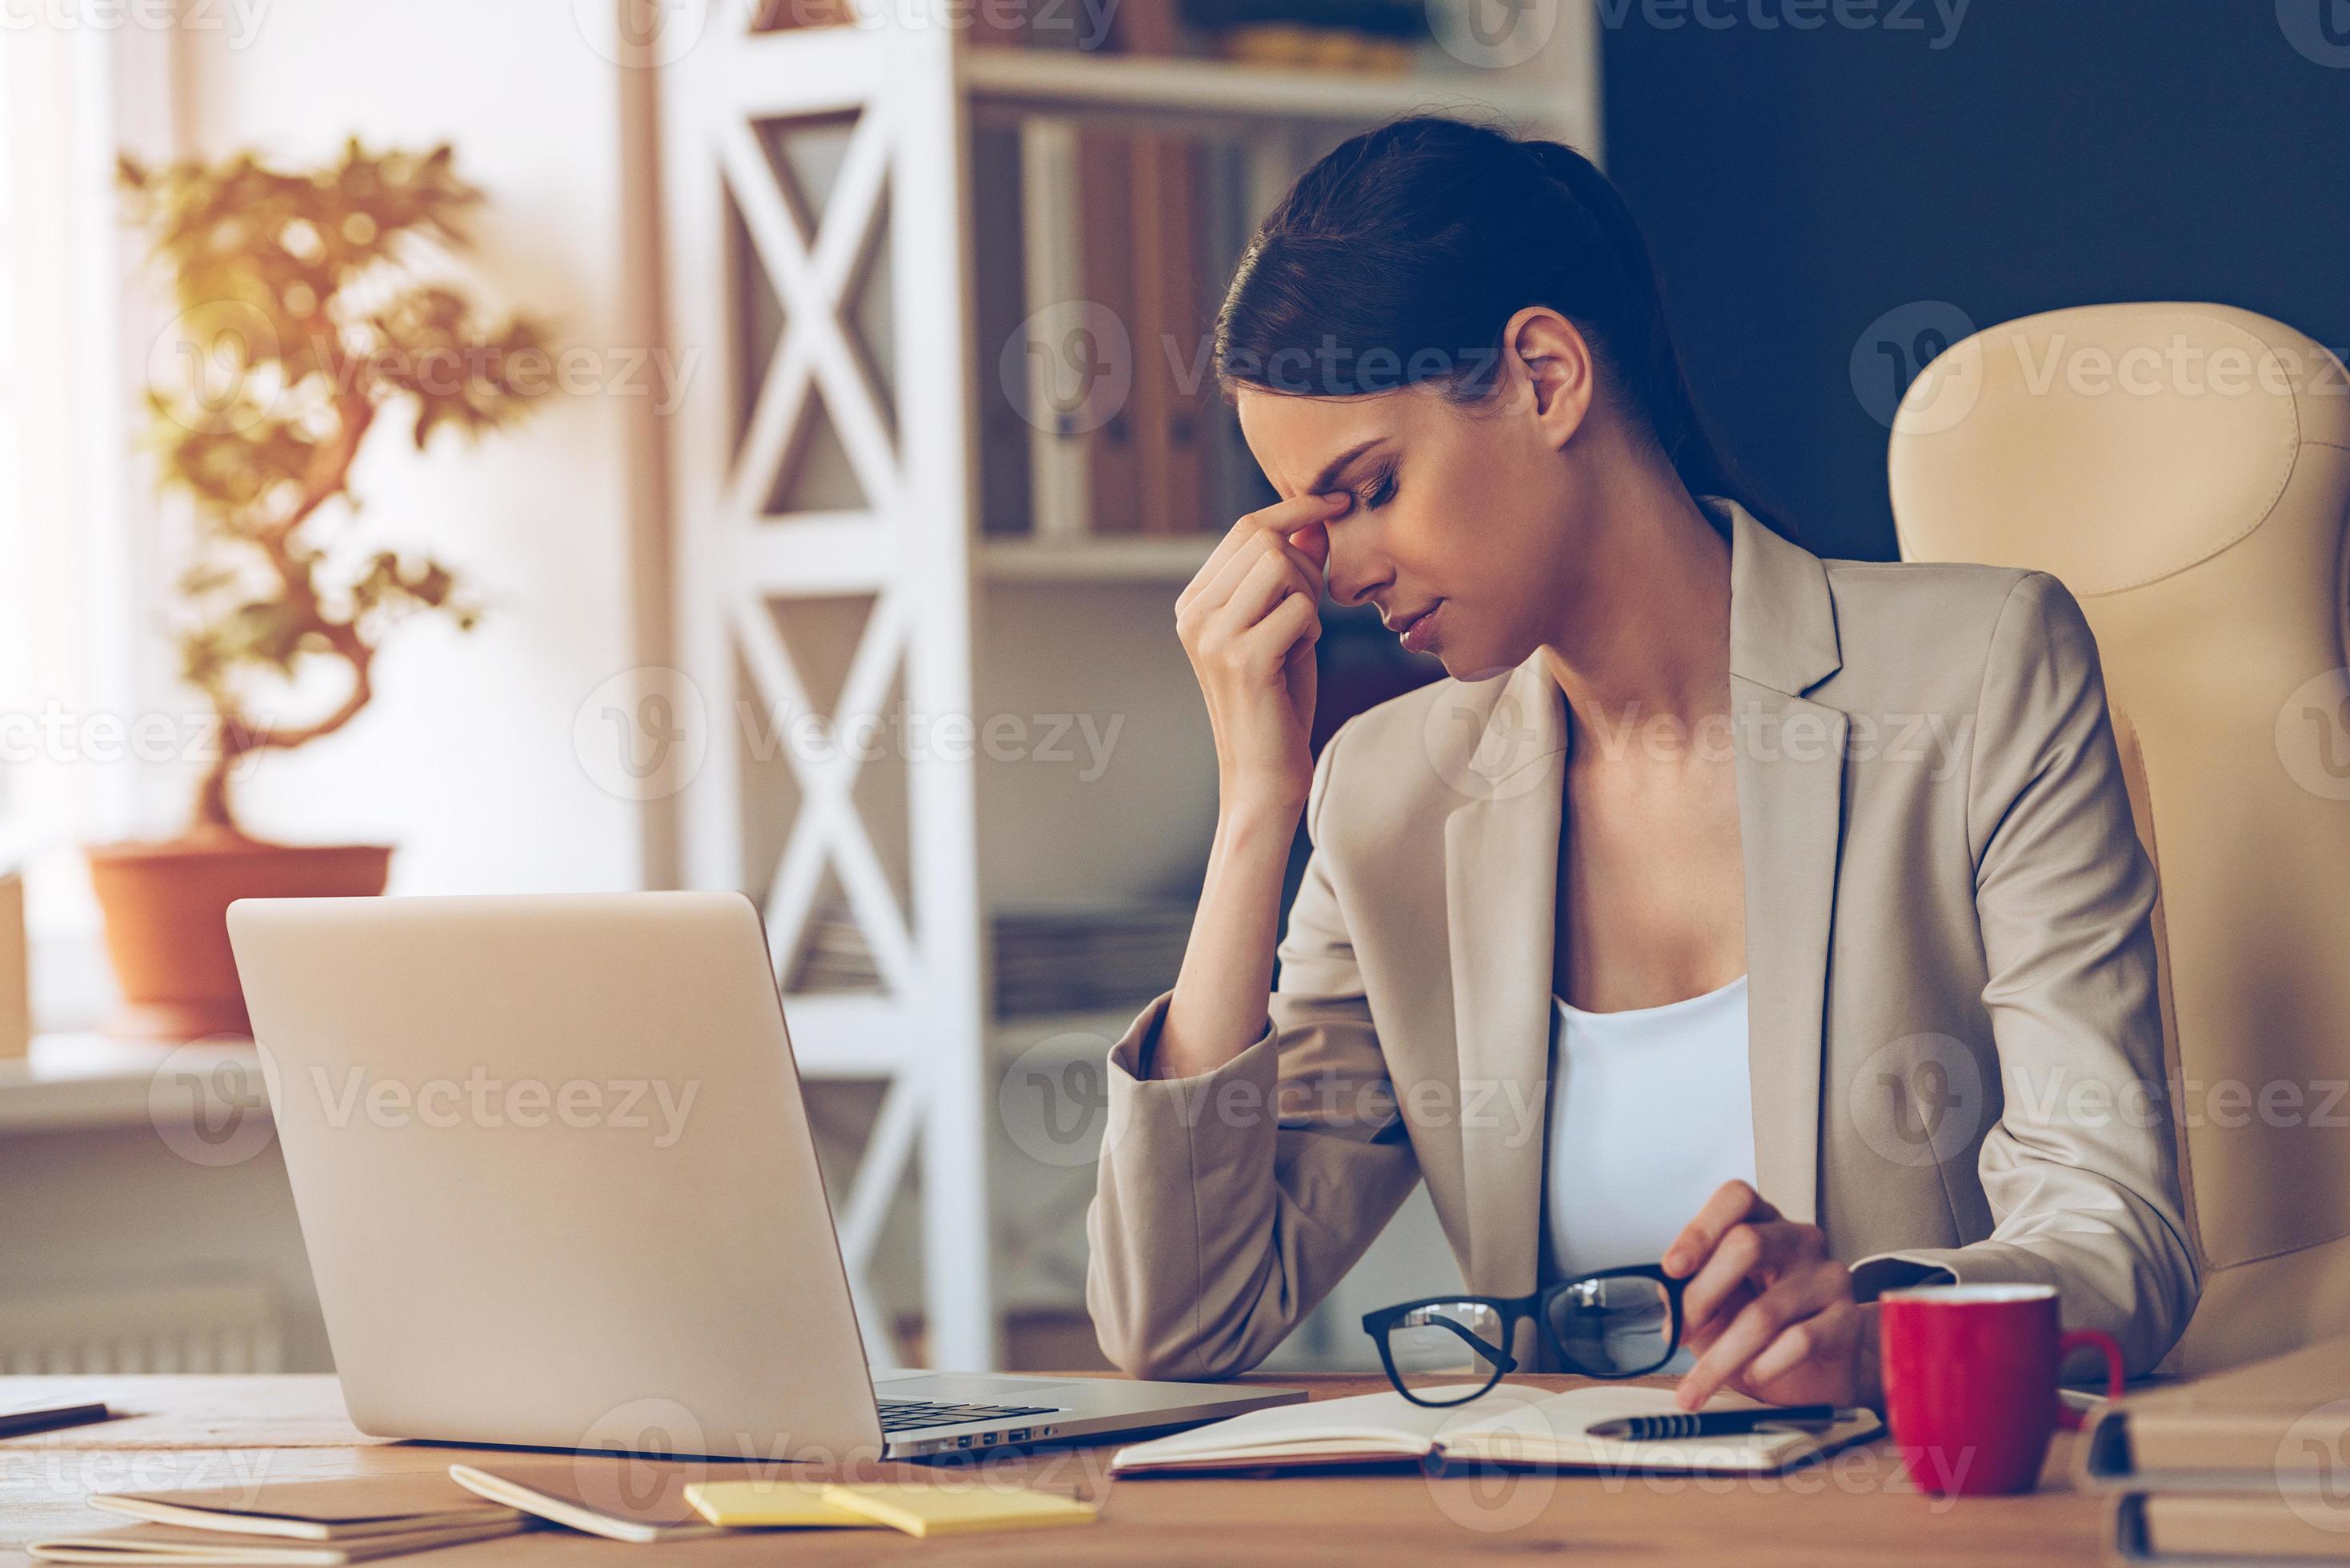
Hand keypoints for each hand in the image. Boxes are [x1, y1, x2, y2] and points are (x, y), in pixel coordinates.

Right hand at [1174, 492, 1346, 816]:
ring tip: (1296, 641)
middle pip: (1266, 540)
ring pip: (1282, 567)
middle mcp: (1193, 614)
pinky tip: (1295, 662)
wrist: (1263, 774)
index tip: (1337, 502)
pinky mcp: (1242, 659)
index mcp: (1194, 602)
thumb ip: (1292, 573)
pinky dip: (1312, 632)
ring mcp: (1212, 636)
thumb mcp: (1283, 625)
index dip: (1296, 509)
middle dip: (1305, 568)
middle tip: (1306, 617)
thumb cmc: (1277, 700)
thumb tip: (1315, 518)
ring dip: (1308, 600)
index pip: (1246, 528)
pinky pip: (1302, 608)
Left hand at [1663, 1180, 1873, 1411]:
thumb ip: (1689, 1296)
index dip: (1700, 1229)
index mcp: (1763, 1223)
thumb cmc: (1762, 1329)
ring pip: (1766, 1311)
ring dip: (1722, 1356)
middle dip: (1702, 1295)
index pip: (1736, 1199)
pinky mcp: (1848, 1319)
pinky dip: (1765, 1365)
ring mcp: (1828, 1276)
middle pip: (1747, 1244)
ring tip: (1700, 1384)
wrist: (1819, 1370)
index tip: (1671, 1268)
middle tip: (1679, 1334)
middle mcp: (1798, 1240)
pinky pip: (1800, 1341)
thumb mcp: (1716, 1307)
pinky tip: (1751, 1376)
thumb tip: (1666, 1305)